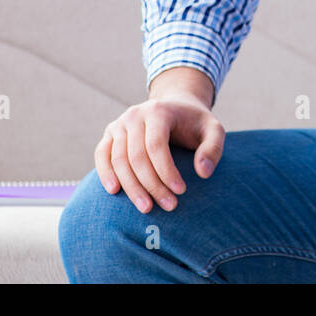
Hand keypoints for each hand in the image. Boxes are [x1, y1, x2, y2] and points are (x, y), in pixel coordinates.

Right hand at [94, 90, 224, 213]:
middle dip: (152, 185)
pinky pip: (102, 155)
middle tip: (169, 206)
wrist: (175, 106)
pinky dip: (106, 173)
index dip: (166, 172)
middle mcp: (134, 115)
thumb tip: (202, 172)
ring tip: (147, 208)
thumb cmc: (195, 123)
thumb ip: (213, 149)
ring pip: (119, 159)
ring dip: (131, 187)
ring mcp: (119, 124)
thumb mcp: (213, 130)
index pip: (156, 146)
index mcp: (158, 111)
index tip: (181, 192)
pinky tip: (114, 191)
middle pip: (136, 156)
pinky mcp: (110, 133)